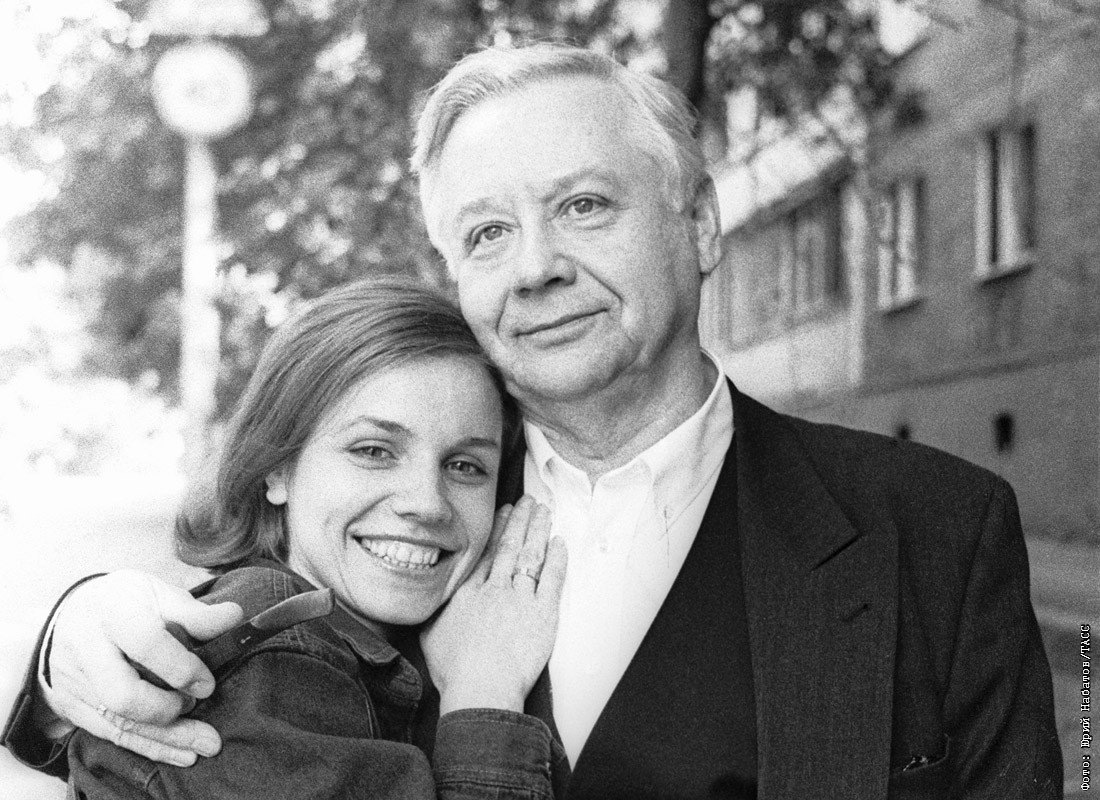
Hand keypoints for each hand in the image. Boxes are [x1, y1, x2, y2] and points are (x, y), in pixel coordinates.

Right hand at [45, 570, 243, 764]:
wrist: (64, 615)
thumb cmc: (121, 602)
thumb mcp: (155, 593)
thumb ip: (194, 612)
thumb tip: (235, 617)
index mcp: (113, 614)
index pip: (146, 644)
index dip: (181, 667)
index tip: (207, 683)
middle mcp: (87, 650)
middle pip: (122, 694)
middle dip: (166, 708)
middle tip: (195, 704)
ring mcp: (75, 683)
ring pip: (118, 722)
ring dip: (166, 738)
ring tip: (205, 744)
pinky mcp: (71, 707)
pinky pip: (110, 735)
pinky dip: (149, 747)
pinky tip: (181, 753)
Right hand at [420, 497, 566, 714]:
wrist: (481, 687)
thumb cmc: (454, 670)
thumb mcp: (429, 634)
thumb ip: (434, 610)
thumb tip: (429, 595)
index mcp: (468, 592)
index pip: (485, 551)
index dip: (497, 528)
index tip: (504, 510)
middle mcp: (495, 588)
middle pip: (509, 546)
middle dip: (520, 520)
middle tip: (528, 500)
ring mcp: (520, 598)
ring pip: (530, 555)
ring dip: (538, 530)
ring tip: (544, 511)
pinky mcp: (543, 613)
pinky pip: (552, 578)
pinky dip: (557, 559)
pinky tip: (560, 543)